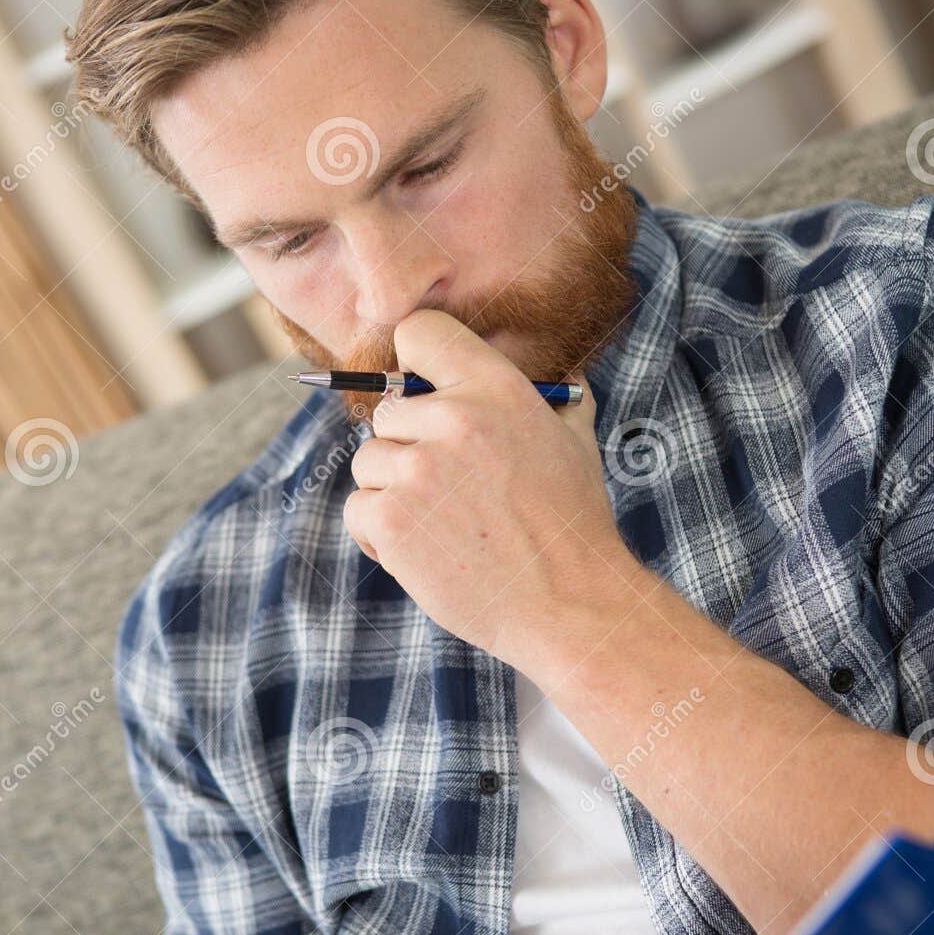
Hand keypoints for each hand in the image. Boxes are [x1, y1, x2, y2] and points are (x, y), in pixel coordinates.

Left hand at [343, 310, 638, 670]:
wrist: (571, 603)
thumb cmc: (574, 527)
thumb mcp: (575, 443)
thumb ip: (553, 403)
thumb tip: (556, 383)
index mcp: (496, 387)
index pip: (419, 331)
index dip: (414, 364)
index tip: (423, 393)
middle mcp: (452, 417)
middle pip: (386, 413)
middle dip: (409, 450)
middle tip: (451, 491)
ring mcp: (417, 468)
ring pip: (368, 462)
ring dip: (393, 492)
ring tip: (443, 526)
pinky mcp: (391, 518)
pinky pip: (358, 508)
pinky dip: (380, 534)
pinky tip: (425, 551)